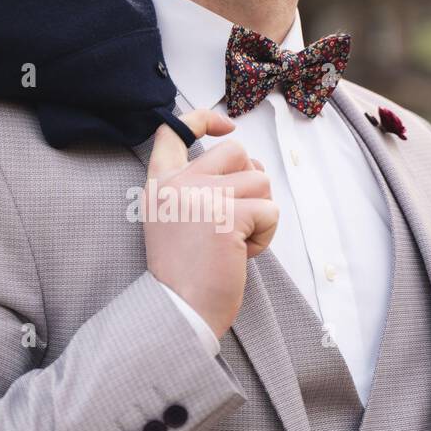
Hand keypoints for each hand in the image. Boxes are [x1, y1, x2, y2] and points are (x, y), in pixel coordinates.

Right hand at [144, 109, 278, 339]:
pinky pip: (270, 211)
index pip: (174, 130)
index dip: (204, 119)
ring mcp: (202, 197)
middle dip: (250, 182)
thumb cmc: (185, 274)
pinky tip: (242, 255)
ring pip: (260, 182)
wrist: (180, 312)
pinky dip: (265, 235)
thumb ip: (196, 187)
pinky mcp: (228, 216)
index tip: (226, 128)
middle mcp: (177, 184)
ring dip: (259, 214)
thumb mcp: (173, 220)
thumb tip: (248, 163)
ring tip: (235, 243)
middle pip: (237, 152)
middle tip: (237, 217)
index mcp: (160, 184)